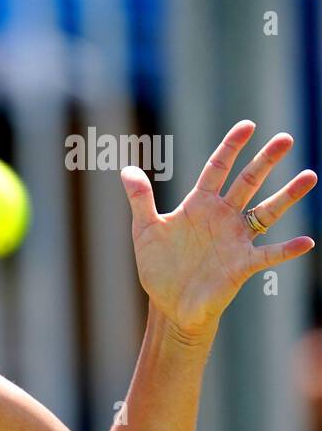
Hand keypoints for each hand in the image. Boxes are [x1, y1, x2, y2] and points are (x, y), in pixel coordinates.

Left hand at [120, 121, 315, 341]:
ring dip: (287, 195)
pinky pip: (268, 254)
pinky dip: (286, 249)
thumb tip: (127, 169)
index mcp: (199, 205)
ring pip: (266, 212)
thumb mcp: (146, 229)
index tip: (248, 126)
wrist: (169, 304)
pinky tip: (305, 242)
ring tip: (310, 176)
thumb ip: (140, 198)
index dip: (231, 147)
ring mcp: (235, 239)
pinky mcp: (242, 265)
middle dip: (265, 161)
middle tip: (286, 138)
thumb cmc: (159, 266)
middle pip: (247, 183)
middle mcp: (223, 217)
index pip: (217, 169)